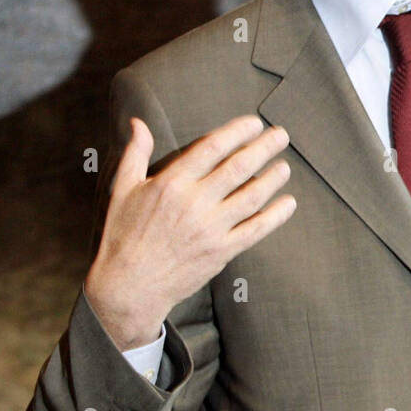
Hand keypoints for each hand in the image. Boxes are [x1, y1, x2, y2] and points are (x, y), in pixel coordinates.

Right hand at [85, 115, 295, 349]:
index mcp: (171, 184)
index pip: (212, 148)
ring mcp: (211, 229)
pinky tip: (288, 203)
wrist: (128, 287)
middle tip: (281, 136)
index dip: (237, 132)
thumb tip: (138, 123)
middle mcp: (194, 203)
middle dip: (264, 148)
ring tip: (285, 167)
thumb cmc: (122, 236)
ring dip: (273, 179)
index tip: (254, 123)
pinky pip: (256, 229)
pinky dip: (276, 215)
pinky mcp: (222, 252)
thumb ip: (135, 154)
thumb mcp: (122, 190)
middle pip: (239, 168)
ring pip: (252, 196)